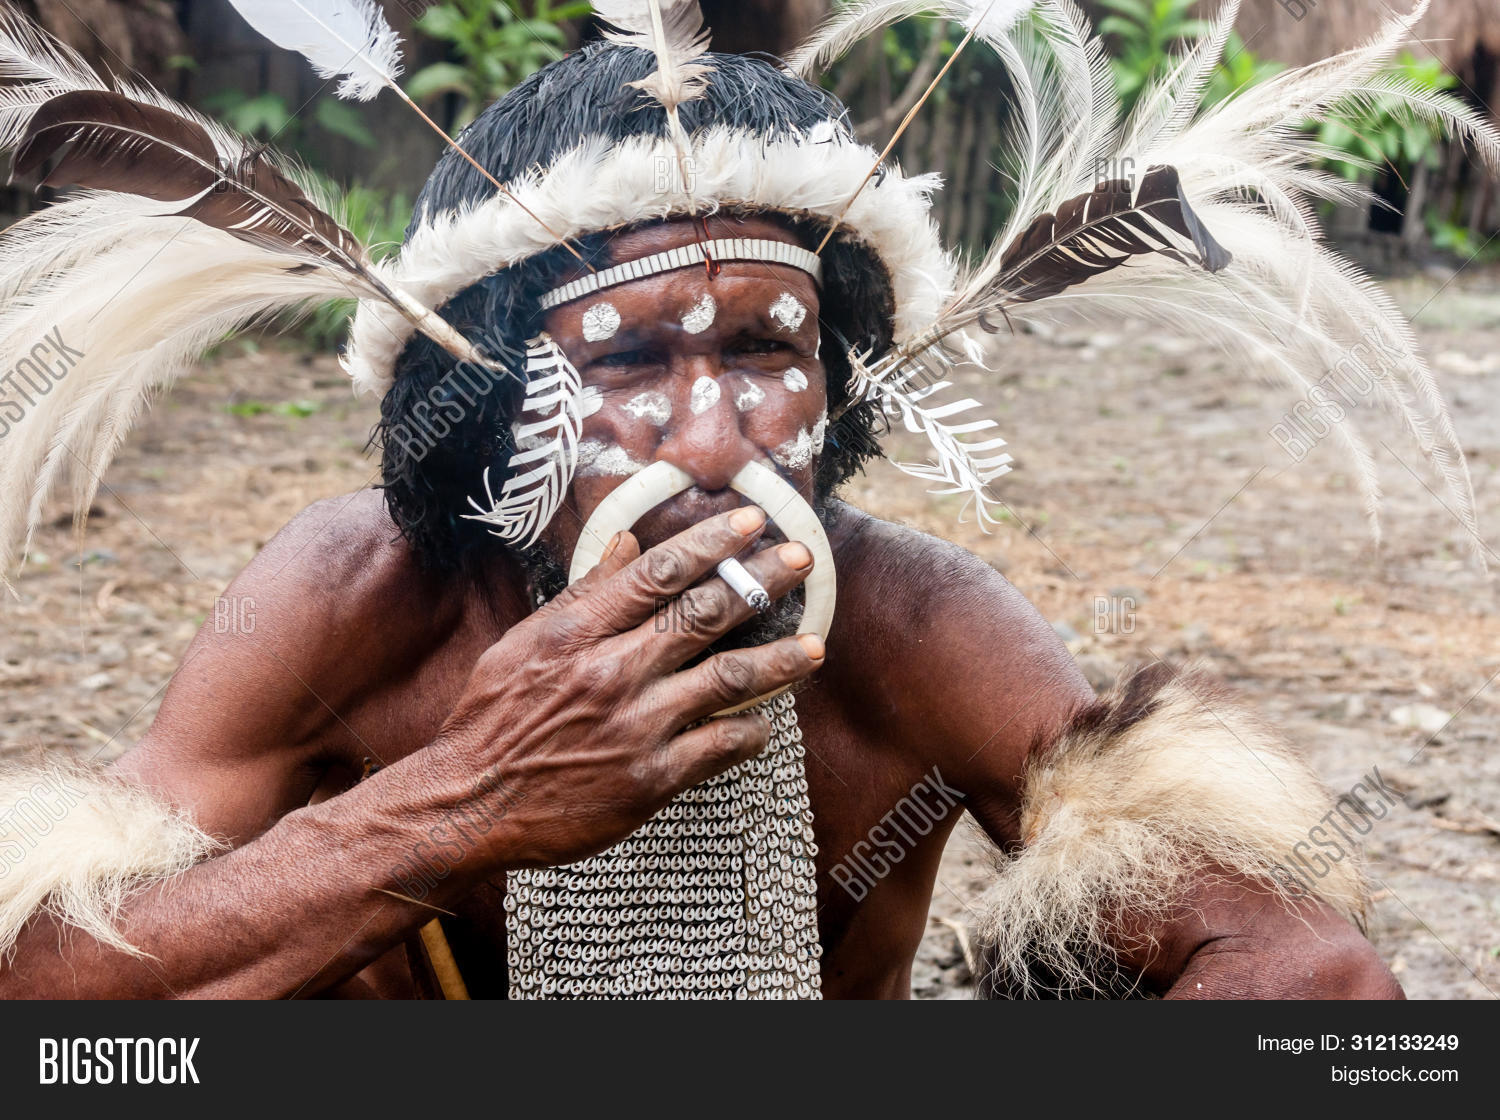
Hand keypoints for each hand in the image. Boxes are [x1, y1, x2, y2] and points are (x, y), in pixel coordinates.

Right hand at [430, 506, 822, 868]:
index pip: (659, 572)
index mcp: (577, 632)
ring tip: (814, 646)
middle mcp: (611, 671)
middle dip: (761, 582)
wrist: (467, 804)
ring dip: (778, 659)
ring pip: (726, 678)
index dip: (712, 542)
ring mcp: (634, 726)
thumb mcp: (524, 643)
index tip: (752, 522)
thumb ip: (584, 595)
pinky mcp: (648, 780)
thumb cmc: (493, 719)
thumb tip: (629, 543)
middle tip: (801, 560)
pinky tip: (765, 722)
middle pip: (704, 613)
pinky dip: (749, 731)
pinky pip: (718, 747)